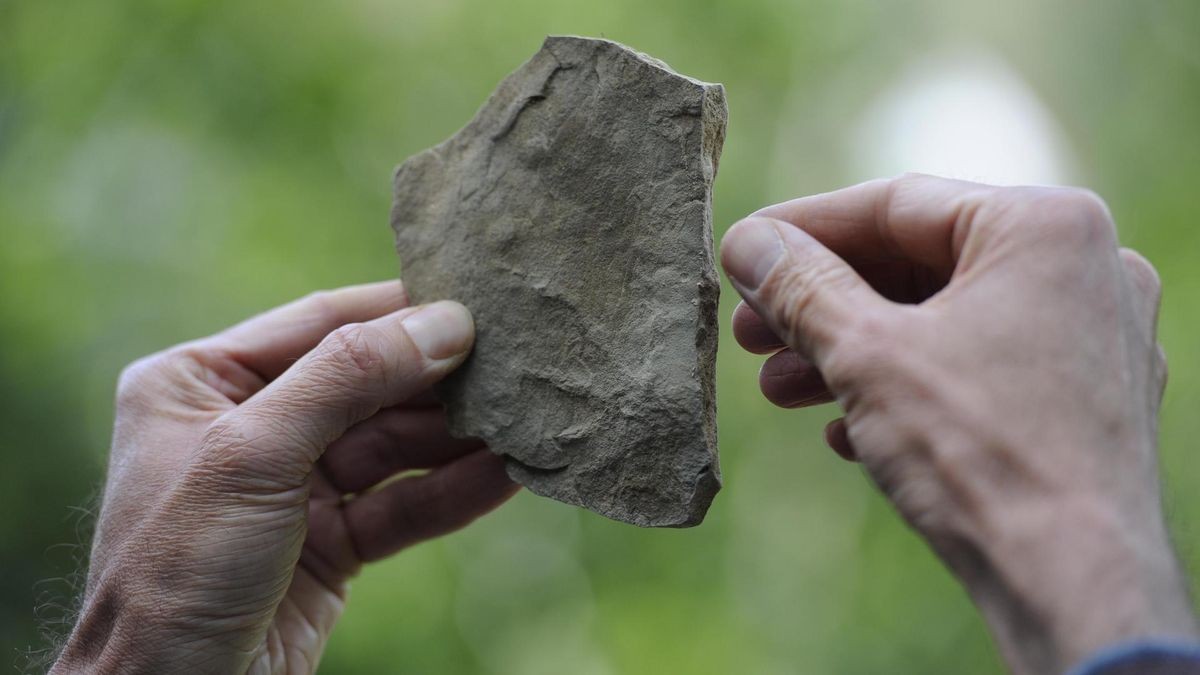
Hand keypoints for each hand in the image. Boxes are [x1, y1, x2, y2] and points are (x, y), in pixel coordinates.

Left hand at [52, 282, 518, 673]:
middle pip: (366, 385)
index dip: (398, 312)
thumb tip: (443, 322)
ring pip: (392, 447)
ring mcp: (291, 487)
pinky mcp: (328, 545)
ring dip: (457, 438)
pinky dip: (451, 492)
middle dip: (439, 380)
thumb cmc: (175, 574)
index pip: (318, 323)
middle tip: (515, 364)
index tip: (474, 301)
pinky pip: (400, 505)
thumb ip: (346, 379)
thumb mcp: (252, 455)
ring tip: (524, 420)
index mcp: (199, 382)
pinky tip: (506, 474)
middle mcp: (247, 427)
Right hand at [721, 175, 1197, 674]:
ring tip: (781, 388)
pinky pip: (980, 370)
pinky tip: (846, 430)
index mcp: (1046, 226)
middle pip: (920, 266)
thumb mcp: (866, 356)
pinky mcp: (1087, 401)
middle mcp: (1085, 268)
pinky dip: (908, 389)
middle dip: (824, 305)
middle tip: (751, 332)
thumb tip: (749, 244)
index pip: (896, 205)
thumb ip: (801, 287)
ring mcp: (1095, 338)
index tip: (742, 252)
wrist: (1074, 585)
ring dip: (854, 353)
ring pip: (945, 323)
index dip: (803, 229)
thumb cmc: (981, 454)